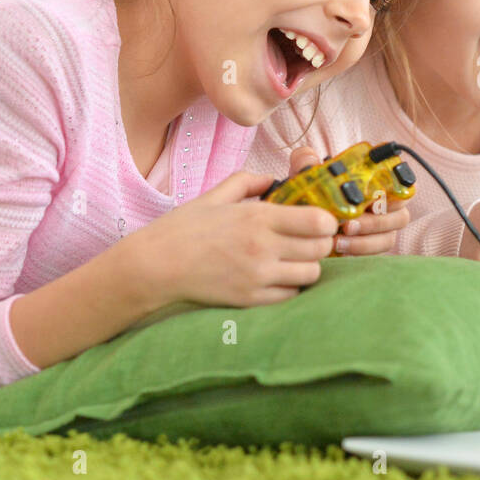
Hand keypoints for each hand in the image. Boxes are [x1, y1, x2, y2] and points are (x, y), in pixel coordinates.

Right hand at [121, 169, 338, 310]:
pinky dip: (290, 286)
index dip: (326, 220)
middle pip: (321, 249)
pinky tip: (277, 277)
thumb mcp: (214, 196)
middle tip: (308, 240)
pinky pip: (291, 294)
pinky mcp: (250, 299)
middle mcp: (263, 247)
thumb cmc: (182, 229)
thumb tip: (273, 180)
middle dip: (321, 243)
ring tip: (293, 260)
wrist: (153, 267)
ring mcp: (258, 276)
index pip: (319, 221)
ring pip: (311, 274)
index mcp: (258, 217)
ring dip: (307, 266)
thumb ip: (248, 182)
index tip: (320, 220)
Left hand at [288, 146, 410, 255]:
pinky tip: (340, 248)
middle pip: (400, 217)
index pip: (403, 187)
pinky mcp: (373, 248)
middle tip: (348, 225)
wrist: (307, 220)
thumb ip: (307, 161)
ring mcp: (383, 231)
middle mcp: (389, 208)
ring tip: (339, 240)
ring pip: (388, 238)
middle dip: (375, 223)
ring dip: (365, 241)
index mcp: (381, 185)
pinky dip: (359, 252)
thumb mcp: (309, 176)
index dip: (395, 194)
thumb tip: (308, 157)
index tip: (373, 198)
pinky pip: (376, 253)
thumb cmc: (316, 193)